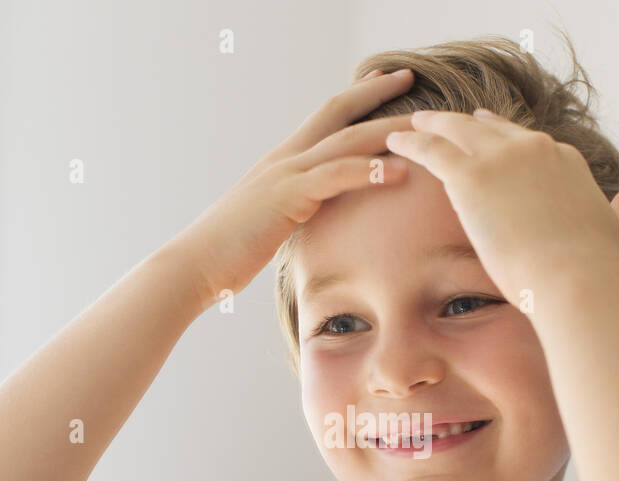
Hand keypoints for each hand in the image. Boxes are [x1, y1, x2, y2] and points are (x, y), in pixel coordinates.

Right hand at [176, 69, 417, 305]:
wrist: (195, 265)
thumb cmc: (230, 252)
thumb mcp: (272, 223)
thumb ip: (297, 212)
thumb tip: (318, 219)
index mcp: (283, 163)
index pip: (326, 117)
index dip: (357, 96)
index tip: (386, 79)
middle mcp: (285, 158)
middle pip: (338, 113)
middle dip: (376, 93)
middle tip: (410, 77)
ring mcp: (285, 174)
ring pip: (345, 140)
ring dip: (386, 129)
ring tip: (423, 123)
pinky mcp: (286, 198)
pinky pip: (334, 177)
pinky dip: (369, 171)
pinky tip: (401, 172)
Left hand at [382, 108, 618, 314]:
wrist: (573, 281)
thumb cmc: (596, 269)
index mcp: (564, 161)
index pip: (528, 142)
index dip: (505, 138)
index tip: (488, 133)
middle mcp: (535, 150)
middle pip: (491, 129)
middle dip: (466, 124)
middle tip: (443, 122)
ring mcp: (501, 159)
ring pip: (457, 130)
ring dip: (432, 125)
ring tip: (412, 126)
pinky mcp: (470, 175)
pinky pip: (432, 147)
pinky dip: (412, 141)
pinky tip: (394, 142)